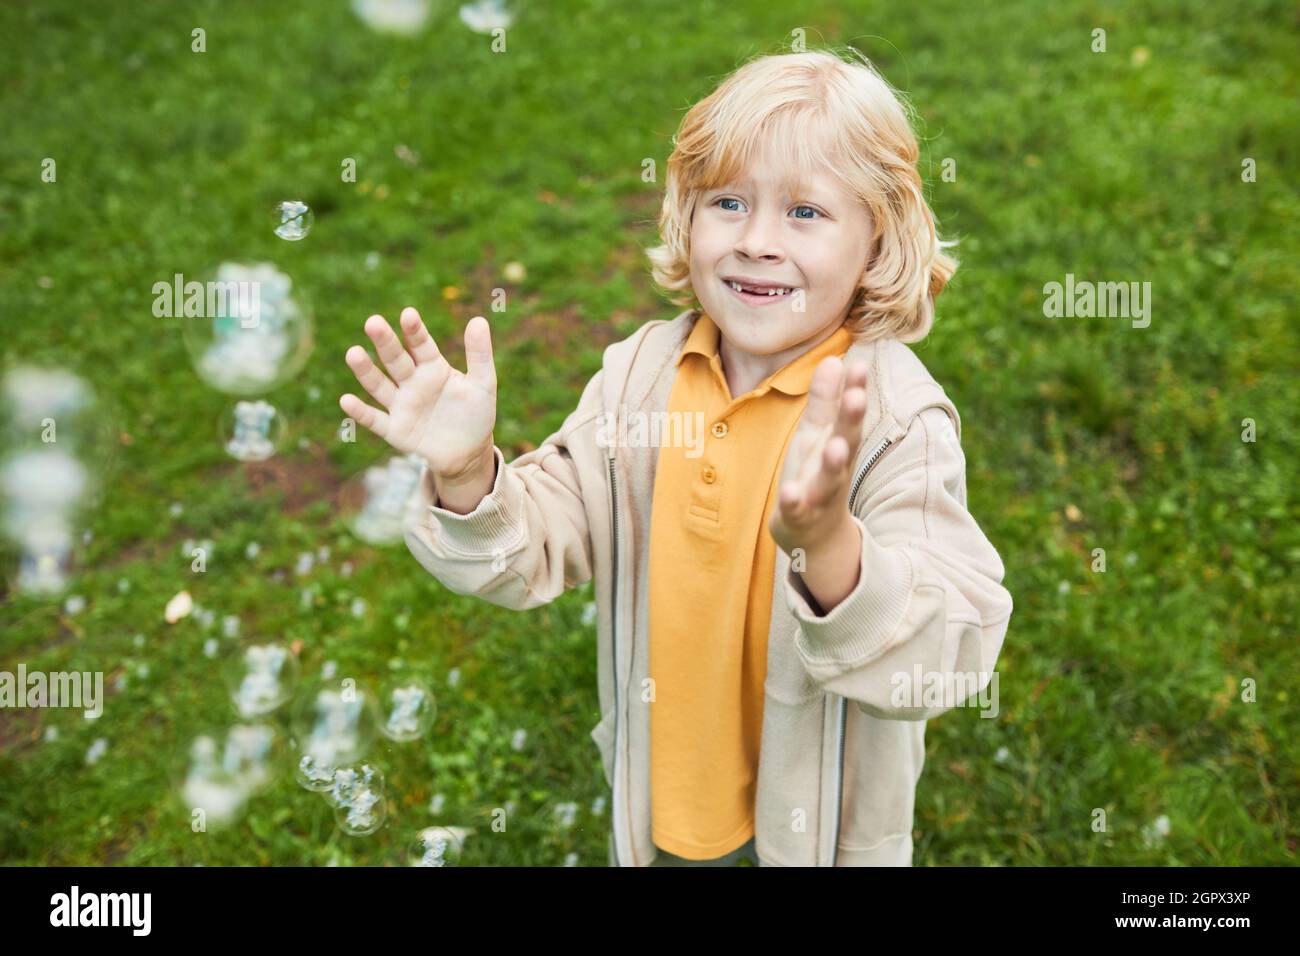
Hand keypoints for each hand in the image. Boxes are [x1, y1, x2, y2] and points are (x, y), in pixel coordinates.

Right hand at [339, 308, 497, 481]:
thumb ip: (480, 354)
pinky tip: (346, 400)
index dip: (414, 331)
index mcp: (433, 367)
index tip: (408, 314)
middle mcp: (412, 382)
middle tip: (374, 322)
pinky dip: (361, 412)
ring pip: (380, 385)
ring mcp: (401, 405)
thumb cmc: (475, 414)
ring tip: (353, 353)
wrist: (469, 453)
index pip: (421, 345)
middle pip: (396, 360)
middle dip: (385, 342)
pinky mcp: (395, 430)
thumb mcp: (484, 384)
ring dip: (366, 371)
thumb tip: (479, 319)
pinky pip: (375, 420)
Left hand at [768, 355, 868, 557]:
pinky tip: (789, 491)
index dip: (854, 389)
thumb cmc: (815, 474)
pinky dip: (793, 501)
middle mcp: (835, 468)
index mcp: (838, 443)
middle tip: (857, 396)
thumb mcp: (817, 435)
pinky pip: (797, 509)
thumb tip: (834, 359)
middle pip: (847, 442)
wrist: (815, 535)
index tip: (859, 363)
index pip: (848, 414)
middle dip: (851, 420)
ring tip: (835, 445)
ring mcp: (819, 494)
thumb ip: (825, 400)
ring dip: (833, 462)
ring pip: (829, 478)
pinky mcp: (800, 516)